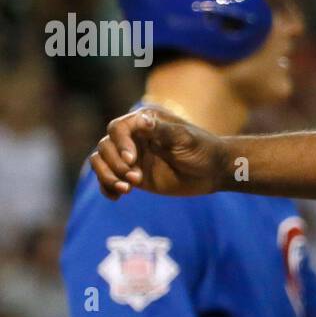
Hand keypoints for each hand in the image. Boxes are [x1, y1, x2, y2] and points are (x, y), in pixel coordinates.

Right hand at [90, 107, 229, 200]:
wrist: (213, 171)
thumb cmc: (203, 150)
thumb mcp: (185, 139)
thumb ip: (162, 130)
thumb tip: (141, 119)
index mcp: (145, 122)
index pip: (118, 128)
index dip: (120, 143)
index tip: (131, 159)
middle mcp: (133, 137)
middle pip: (105, 145)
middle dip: (115, 163)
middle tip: (136, 179)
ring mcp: (131, 157)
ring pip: (101, 161)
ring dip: (107, 176)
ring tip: (127, 188)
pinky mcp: (132, 175)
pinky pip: (108, 179)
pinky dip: (106, 187)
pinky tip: (117, 196)